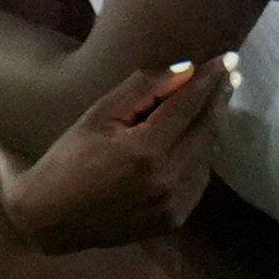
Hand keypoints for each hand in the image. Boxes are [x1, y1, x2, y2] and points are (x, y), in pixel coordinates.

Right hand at [2, 53, 233, 251]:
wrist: (49, 220)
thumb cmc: (68, 159)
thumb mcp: (99, 116)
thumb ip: (144, 89)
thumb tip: (187, 69)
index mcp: (145, 150)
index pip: (190, 104)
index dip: (210, 78)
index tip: (227, 58)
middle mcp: (167, 179)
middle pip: (207, 129)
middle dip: (218, 98)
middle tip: (229, 74)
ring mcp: (173, 204)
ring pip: (208, 155)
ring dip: (211, 126)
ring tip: (213, 101)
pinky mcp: (174, 220)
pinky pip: (199, 179)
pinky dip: (201, 156)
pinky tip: (195, 139)